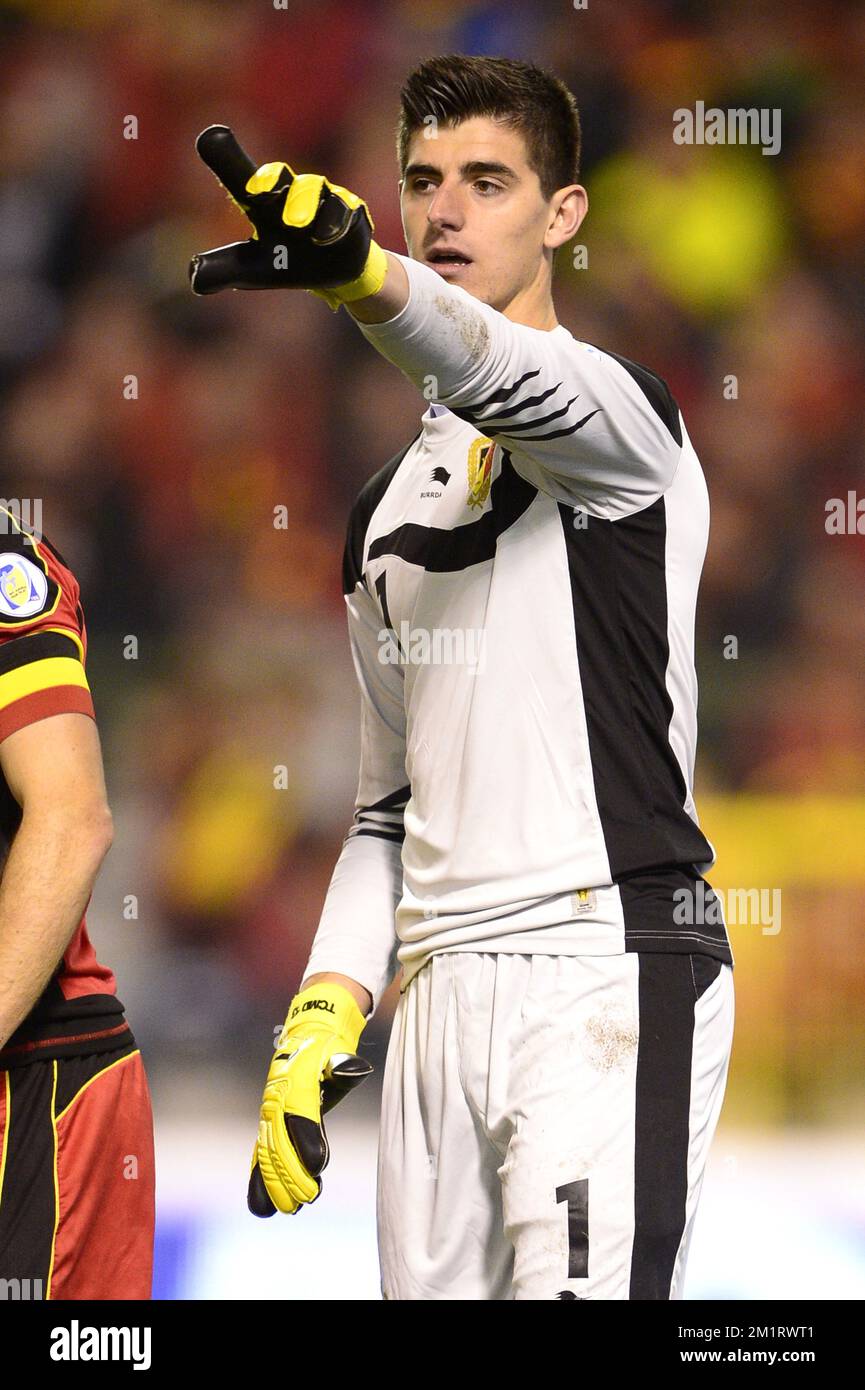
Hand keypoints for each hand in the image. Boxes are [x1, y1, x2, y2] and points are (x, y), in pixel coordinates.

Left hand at [189, 124, 387, 307]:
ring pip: (312, 189)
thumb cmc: (289, 262)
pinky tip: (324, 237)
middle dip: (268, 179)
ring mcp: (323, 199)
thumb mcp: (253, 271)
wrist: (336, 273)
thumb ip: (224, 271)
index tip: (209, 139)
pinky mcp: (350, 210)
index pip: (240, 175)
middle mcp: (290, 193)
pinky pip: (343, 208)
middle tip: (257, 193)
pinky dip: (333, 220)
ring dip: (303, 203)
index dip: (225, 156)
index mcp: (262, 203)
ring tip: (297, 226)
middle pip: (277, 174)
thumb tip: (194, 277)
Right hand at [248, 981, 372, 1215]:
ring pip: (267, 1153)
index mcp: (295, 1083)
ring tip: (288, 1209)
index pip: (301, 1116)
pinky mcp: (268, 1125)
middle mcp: (277, 1101)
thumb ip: (343, 1064)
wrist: (306, 1037)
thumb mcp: (337, 1051)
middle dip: (292, 1172)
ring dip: (275, 1183)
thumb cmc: (326, 1048)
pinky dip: (258, 1180)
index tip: (319, 1167)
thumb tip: (354, 1068)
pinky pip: (259, 1154)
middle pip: (281, 1141)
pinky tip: (262, 1206)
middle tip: (308, 1198)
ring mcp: (269, 1114)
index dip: (308, 1141)